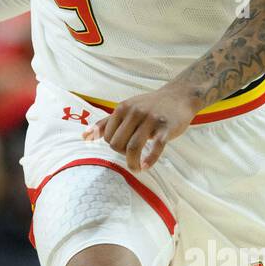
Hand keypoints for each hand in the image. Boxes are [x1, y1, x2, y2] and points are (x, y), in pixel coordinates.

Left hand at [83, 83, 201, 171]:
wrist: (179, 96)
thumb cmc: (150, 105)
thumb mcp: (126, 108)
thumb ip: (106, 122)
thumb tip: (84, 136)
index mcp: (123, 108)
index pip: (108, 136)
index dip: (114, 146)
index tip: (123, 148)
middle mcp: (135, 112)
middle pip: (118, 143)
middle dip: (122, 155)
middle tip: (131, 157)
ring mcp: (151, 120)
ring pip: (133, 147)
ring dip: (132, 163)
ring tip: (136, 169)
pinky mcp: (166, 128)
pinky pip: (156, 147)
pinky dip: (149, 160)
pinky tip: (146, 166)